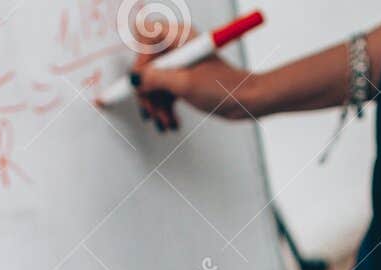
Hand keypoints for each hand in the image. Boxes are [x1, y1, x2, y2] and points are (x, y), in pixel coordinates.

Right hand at [114, 19, 259, 127]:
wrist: (246, 101)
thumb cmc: (225, 87)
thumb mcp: (184, 84)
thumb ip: (155, 79)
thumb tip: (134, 80)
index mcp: (180, 35)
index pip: (146, 39)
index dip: (142, 61)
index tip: (142, 82)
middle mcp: (178, 46)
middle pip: (147, 66)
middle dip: (148, 92)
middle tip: (151, 112)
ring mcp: (180, 64)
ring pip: (155, 83)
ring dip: (156, 105)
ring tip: (165, 122)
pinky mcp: (184, 79)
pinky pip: (164, 91)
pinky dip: (165, 107)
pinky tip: (169, 122)